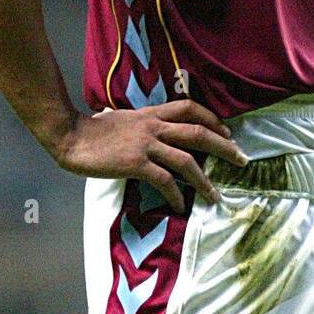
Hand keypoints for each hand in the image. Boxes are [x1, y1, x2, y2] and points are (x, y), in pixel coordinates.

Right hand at [54, 99, 247, 213]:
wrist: (71, 135)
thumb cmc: (94, 130)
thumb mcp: (125, 119)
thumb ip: (144, 125)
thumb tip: (156, 134)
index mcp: (152, 113)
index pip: (190, 108)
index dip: (212, 119)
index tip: (227, 132)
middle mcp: (154, 126)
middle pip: (198, 133)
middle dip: (224, 147)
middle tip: (242, 159)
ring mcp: (146, 145)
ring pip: (187, 160)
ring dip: (205, 179)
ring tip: (216, 195)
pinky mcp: (135, 163)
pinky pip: (164, 181)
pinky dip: (176, 195)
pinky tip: (181, 205)